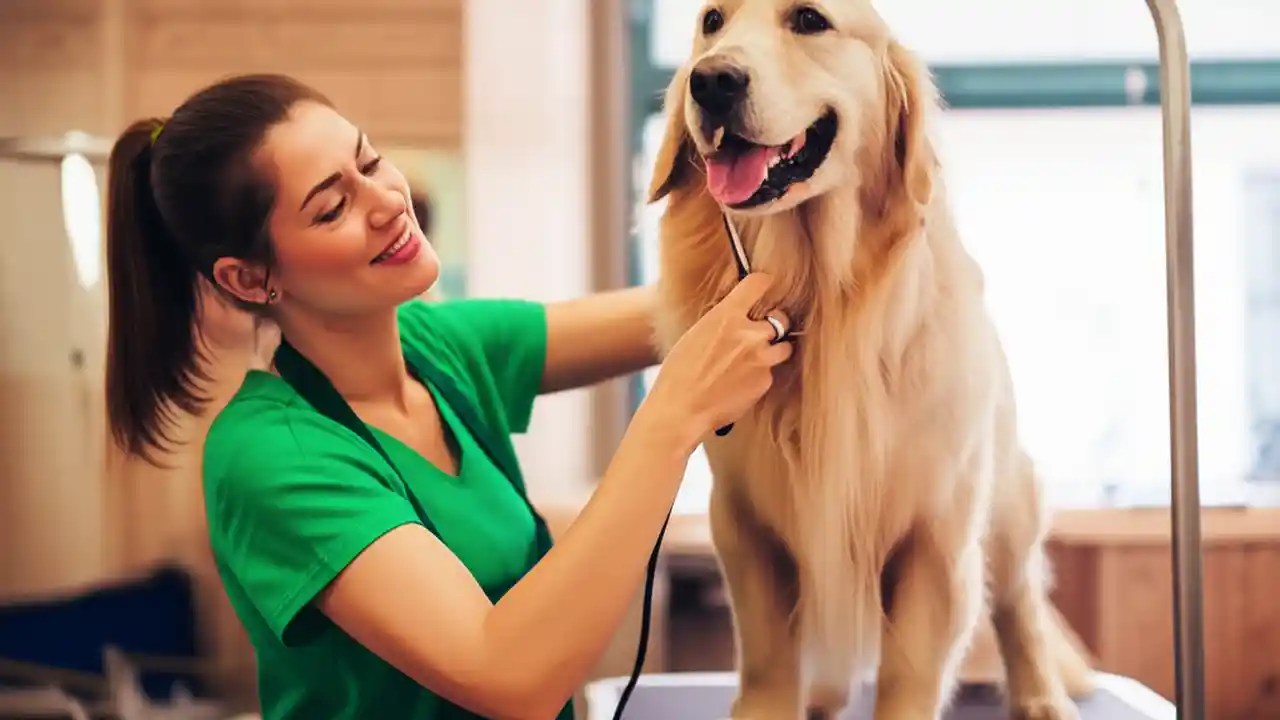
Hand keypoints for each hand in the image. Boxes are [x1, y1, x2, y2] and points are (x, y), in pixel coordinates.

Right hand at [643, 273, 793, 447]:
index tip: (765, 285)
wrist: (681, 409)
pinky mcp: (765, 382)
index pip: (758, 283)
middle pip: (780, 318)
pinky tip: (739, 384)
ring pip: (783, 347)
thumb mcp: (696, 334)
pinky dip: (759, 377)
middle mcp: (749, 333)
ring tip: (754, 360)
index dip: (763, 283)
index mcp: (727, 315)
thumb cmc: (679, 373)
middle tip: (762, 333)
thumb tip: (737, 321)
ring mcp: (761, 359)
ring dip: (773, 350)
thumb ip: (722, 323)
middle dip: (774, 324)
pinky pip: (770, 373)